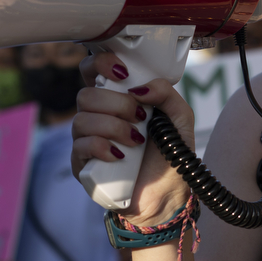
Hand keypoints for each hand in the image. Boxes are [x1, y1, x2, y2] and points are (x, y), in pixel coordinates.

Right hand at [72, 49, 193, 225]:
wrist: (167, 196)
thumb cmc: (170, 156)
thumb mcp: (180, 119)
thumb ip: (166, 93)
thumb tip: (139, 87)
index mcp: (116, 99)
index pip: (91, 70)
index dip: (100, 64)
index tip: (122, 72)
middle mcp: (97, 116)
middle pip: (86, 94)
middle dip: (117, 103)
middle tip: (140, 117)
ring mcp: (87, 139)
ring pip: (81, 119)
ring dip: (113, 127)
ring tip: (136, 141)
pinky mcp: (82, 164)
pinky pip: (80, 146)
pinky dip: (101, 147)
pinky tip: (120, 156)